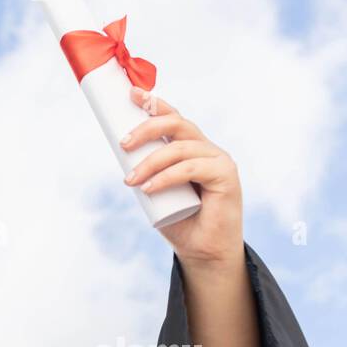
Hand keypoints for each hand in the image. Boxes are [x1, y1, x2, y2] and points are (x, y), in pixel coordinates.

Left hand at [120, 87, 243, 269]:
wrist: (202, 251)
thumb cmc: (179, 222)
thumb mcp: (154, 193)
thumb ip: (145, 173)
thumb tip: (121, 157)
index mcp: (189, 149)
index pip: (172, 119)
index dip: (154, 103)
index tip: (131, 94)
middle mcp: (205, 149)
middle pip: (177, 124)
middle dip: (148, 128)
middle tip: (123, 144)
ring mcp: (217, 160)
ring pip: (181, 148)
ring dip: (151, 162)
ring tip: (130, 180)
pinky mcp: (226, 176)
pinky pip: (191, 169)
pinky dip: (167, 177)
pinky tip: (149, 188)